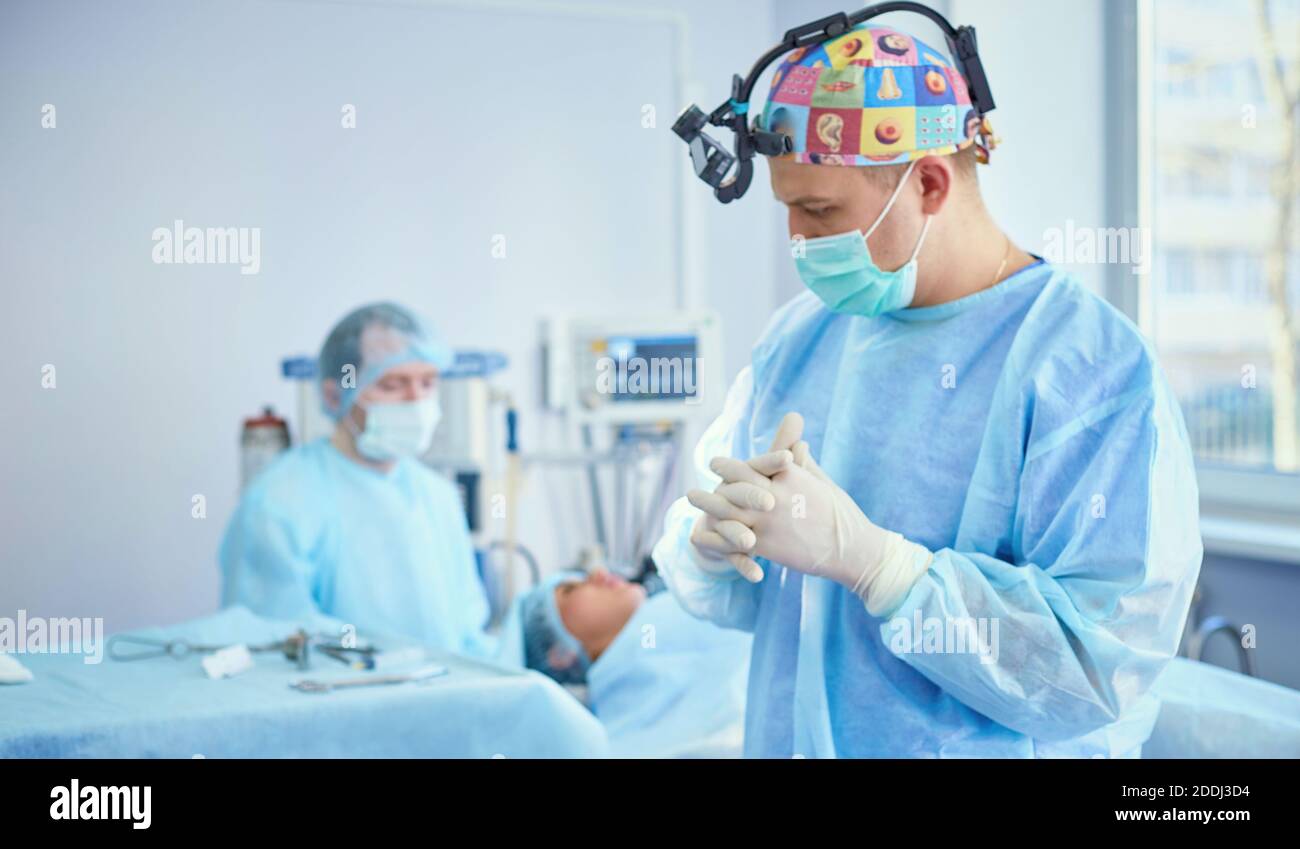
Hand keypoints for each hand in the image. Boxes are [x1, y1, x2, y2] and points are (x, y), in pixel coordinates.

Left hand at [697, 412, 933, 615]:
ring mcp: (767, 521)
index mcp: (789, 476)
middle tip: (696, 482)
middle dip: (712, 482)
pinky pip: (733, 541)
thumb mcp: (823, 482)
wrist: (852, 549)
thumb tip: (797, 444)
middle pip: (734, 485)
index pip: (751, 465)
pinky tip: (700, 534)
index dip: (729, 465)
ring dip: (706, 504)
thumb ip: (803, 464)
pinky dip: (715, 537)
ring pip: (728, 510)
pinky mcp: (766, 546)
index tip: (715, 464)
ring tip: (691, 498)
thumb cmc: (841, 513)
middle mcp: (774, 495)